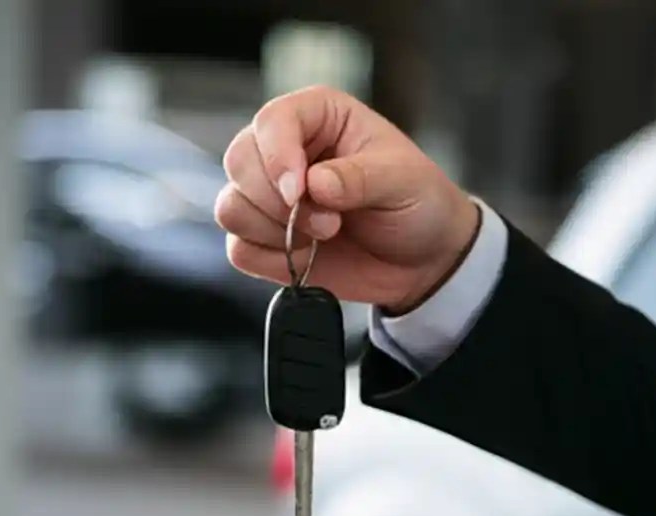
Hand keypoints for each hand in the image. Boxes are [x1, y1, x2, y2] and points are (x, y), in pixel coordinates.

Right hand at [216, 85, 480, 314]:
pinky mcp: (264, 239)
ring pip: (232, 207)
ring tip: (324, 236)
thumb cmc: (418, 202)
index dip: (277, 156)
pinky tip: (308, 255)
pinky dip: (271, 259)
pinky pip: (239, 249)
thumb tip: (315, 184)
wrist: (423, 259)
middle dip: (277, 201)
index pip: (272, 121)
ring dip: (273, 231)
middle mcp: (285, 150)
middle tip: (328, 223)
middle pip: (239, 161)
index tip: (299, 191)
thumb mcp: (403, 180)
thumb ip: (360, 178)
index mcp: (318, 116)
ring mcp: (270, 196)